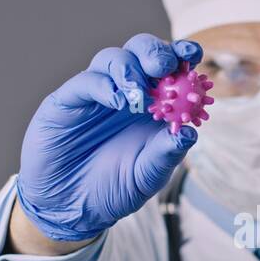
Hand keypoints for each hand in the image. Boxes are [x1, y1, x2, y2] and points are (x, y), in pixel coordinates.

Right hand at [15, 33, 203, 241]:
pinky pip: (84, 82)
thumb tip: (190, 134)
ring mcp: (95, 94)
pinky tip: (116, 101)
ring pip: (111, 58)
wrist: (71, 208)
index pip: (169, 68)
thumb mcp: (146, 177)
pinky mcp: (66, 102)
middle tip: (163, 67)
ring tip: (137, 95)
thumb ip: (166, 155)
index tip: (193, 55)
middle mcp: (124, 92)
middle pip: (139, 52)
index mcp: (151, 105)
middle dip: (155, 53)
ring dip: (129, 69)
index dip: (181, 55)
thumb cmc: (113, 190)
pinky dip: (102, 85)